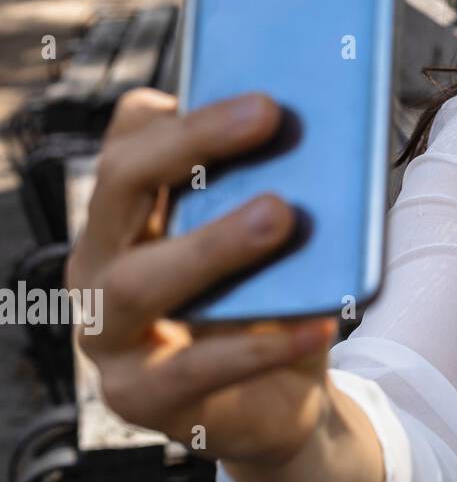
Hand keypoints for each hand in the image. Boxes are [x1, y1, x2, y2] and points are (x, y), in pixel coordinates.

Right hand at [66, 87, 341, 471]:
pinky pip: (198, 368)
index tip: (240, 81)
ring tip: (281, 214)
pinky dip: (263, 343)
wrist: (281, 400)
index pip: (128, 143)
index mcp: (128, 215)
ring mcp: (110, 335)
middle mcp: (101, 264)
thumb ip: (284, 186)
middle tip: (269, 112)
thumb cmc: (273, 299)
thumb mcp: (279, 239)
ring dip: (214, 242)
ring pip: (143, 281)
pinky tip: (323, 319)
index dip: (175, 108)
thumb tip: (331, 120)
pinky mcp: (141, 398)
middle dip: (194, 142)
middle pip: (123, 186)